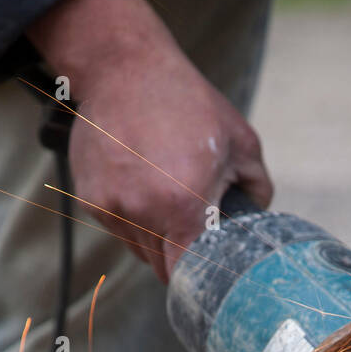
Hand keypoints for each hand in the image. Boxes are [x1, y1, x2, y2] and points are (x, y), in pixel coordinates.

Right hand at [28, 0, 271, 280]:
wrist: (125, 68)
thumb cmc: (189, 103)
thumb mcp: (241, 142)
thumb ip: (258, 190)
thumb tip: (260, 223)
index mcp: (183, 205)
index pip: (188, 274)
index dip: (198, 283)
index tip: (207, 281)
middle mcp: (142, 212)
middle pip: (162, 267)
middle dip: (179, 256)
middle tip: (191, 229)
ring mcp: (112, 206)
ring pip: (139, 251)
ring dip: (155, 239)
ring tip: (165, 197)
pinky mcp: (90, 199)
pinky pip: (117, 229)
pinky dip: (131, 219)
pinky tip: (140, 184)